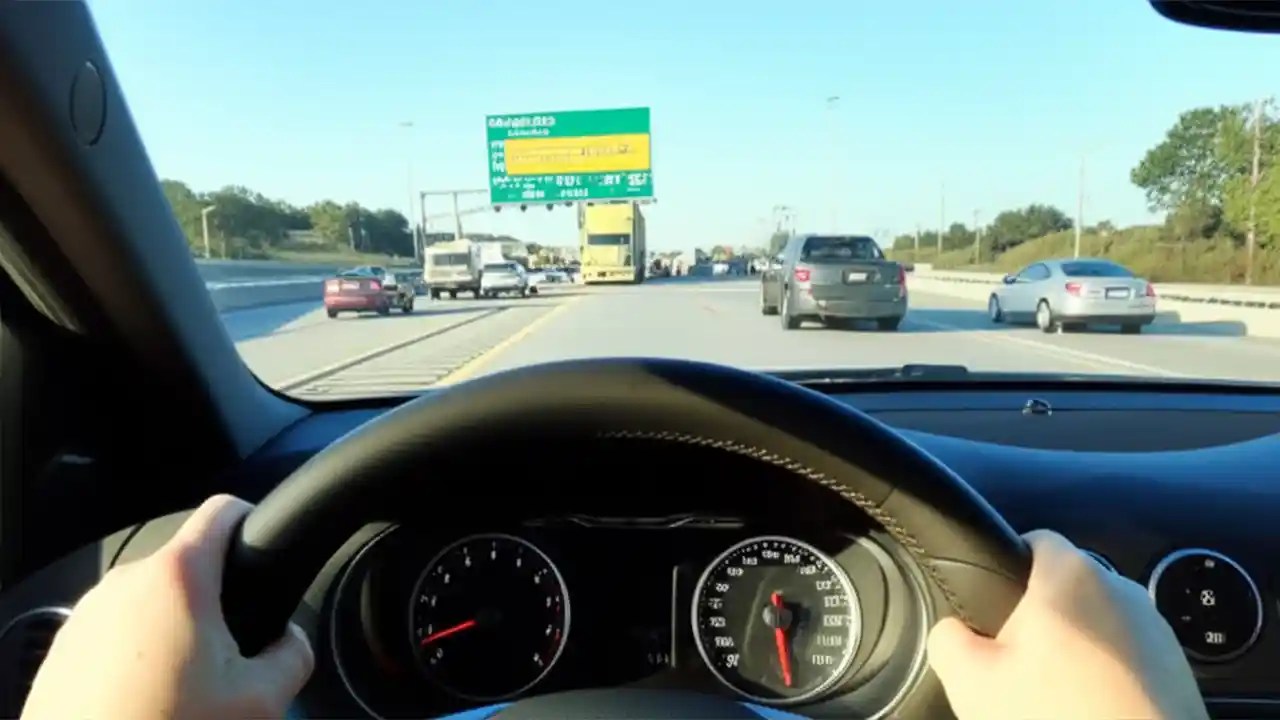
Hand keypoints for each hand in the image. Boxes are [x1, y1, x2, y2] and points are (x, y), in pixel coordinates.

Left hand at [23, 495, 313, 719]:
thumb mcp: (260, 701)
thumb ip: (293, 654)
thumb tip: (288, 640)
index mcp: (179, 577)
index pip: (225, 510)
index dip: (253, 522)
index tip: (262, 550)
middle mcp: (127, 582)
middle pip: (189, 566)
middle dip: (215, 601)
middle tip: (228, 657)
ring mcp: (87, 614)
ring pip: (150, 601)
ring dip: (173, 629)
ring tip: (183, 687)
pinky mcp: (63, 648)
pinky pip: (113, 633)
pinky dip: (134, 654)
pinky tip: (146, 699)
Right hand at [928, 530, 1207, 719]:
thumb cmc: (1061, 717)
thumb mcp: (972, 682)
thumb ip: (948, 640)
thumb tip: (950, 633)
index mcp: (1070, 574)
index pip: (1032, 539)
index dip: (1005, 567)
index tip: (992, 605)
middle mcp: (1120, 588)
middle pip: (1063, 589)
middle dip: (1039, 621)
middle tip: (1017, 667)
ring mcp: (1156, 629)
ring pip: (1097, 626)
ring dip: (1076, 651)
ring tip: (1058, 697)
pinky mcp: (1177, 667)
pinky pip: (1127, 658)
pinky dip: (1108, 677)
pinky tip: (1090, 709)